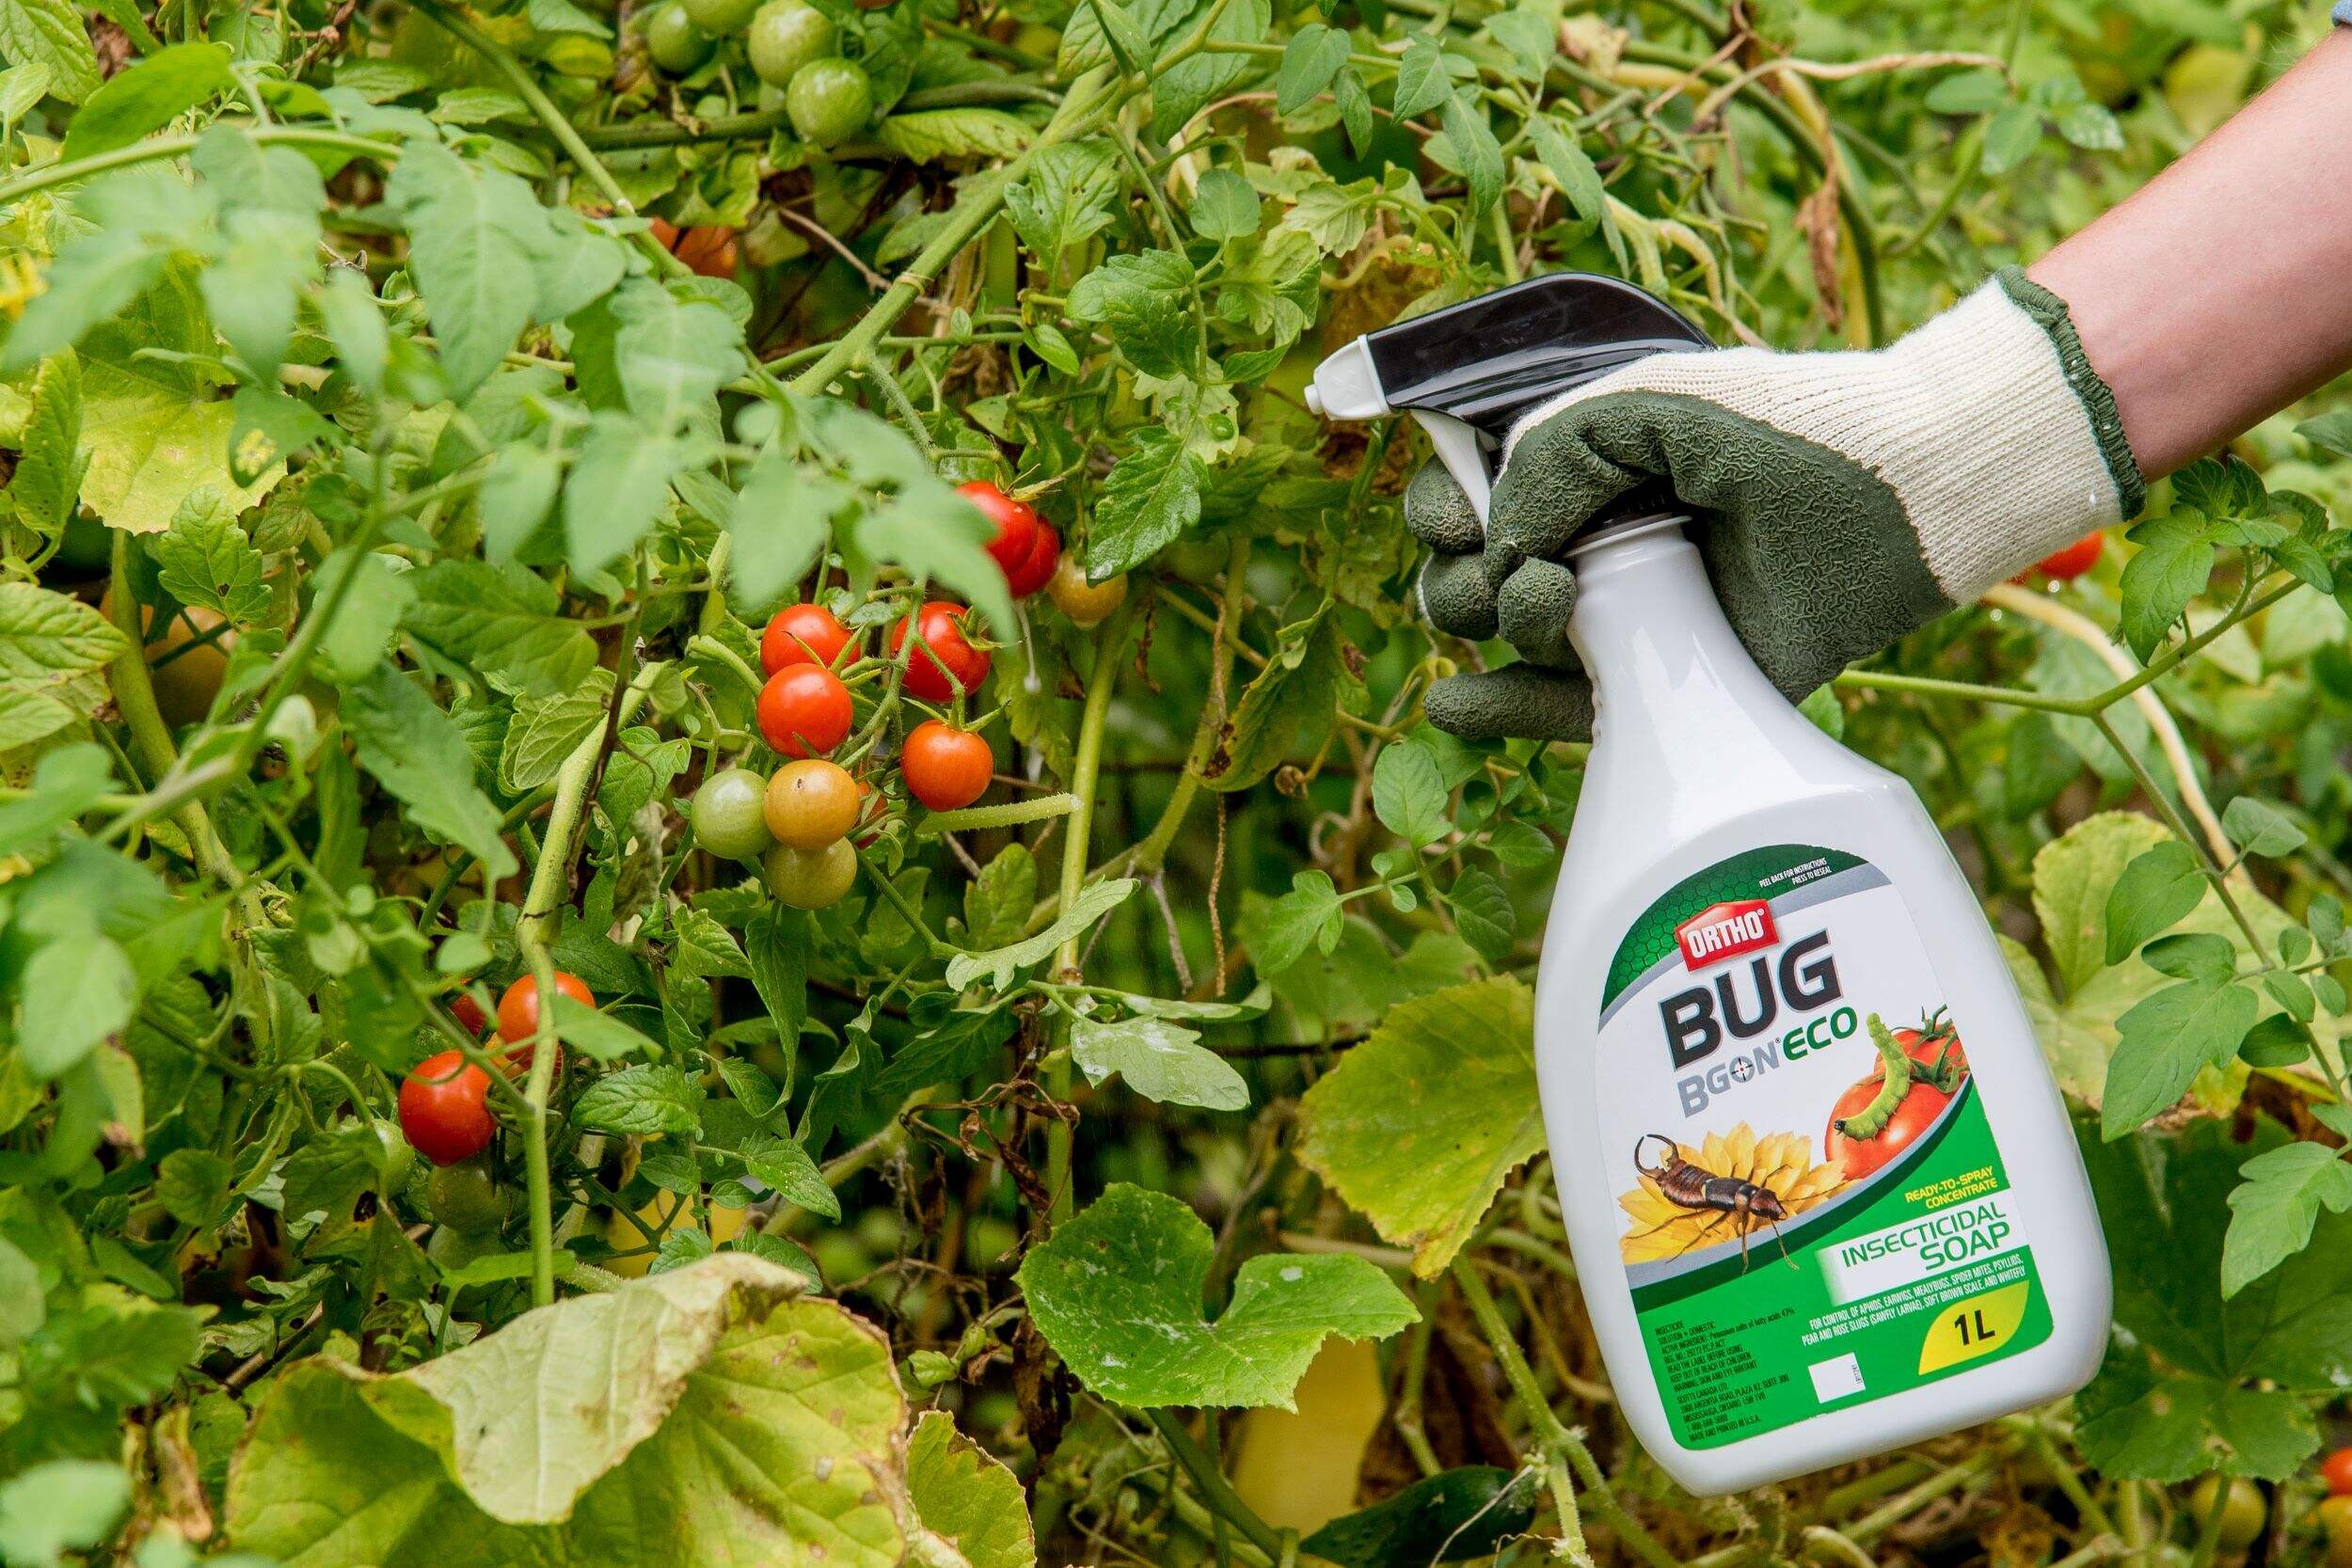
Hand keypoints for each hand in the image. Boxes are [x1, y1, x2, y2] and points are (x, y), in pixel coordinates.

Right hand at [1413, 269, 2145, 742]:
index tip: (1456, 515)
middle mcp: (1590, 542)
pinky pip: (1555, 709)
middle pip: (1469, 571)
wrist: (1898, 495)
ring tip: (1549, 603)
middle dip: (1461, 575)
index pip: (1470, 494)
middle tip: (1516, 574)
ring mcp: (1619, 615)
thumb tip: (1494, 541)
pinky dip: (1495, 710)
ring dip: (1493, 620)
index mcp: (1582, 468)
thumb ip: (1551, 454)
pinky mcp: (1655, 683)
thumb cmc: (1782, 428)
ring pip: (1502, 636)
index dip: (1442, 508)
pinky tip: (1455, 705)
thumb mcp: (1648, 405)